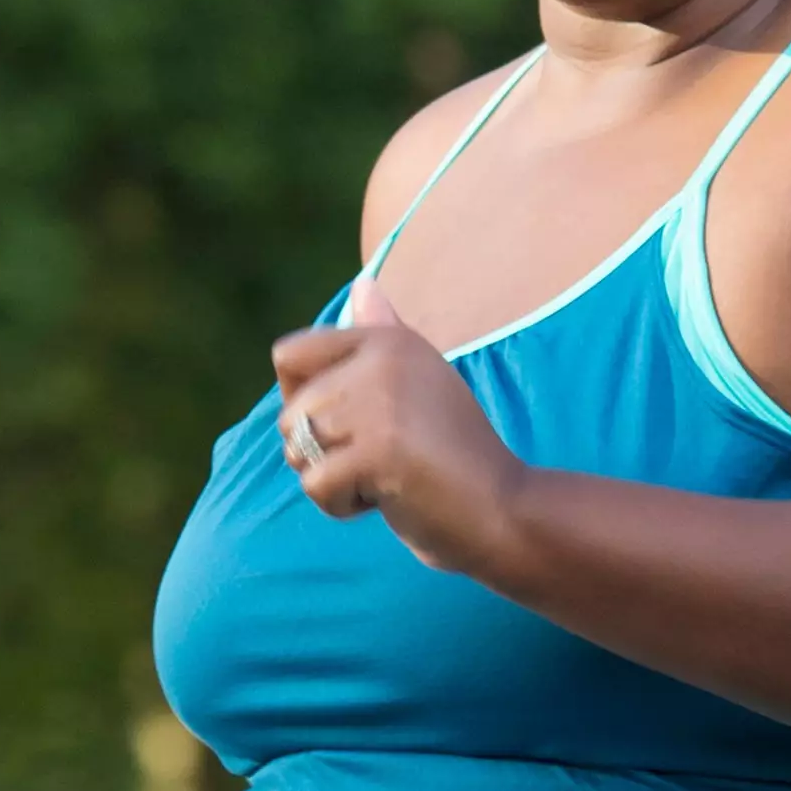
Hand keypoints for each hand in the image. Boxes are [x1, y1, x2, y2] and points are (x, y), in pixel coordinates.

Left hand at [271, 283, 525, 569]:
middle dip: (320, 452)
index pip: (289, 355)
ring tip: (383, 477)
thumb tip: (361, 283)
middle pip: (289, 412)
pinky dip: (342, 505)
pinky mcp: (377, 449)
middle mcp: (382, 359)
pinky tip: (386, 498)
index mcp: (388, 339)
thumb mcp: (419, 383)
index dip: (302, 401)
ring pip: (297, 449)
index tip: (348, 424)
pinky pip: (316, 485)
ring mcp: (379, 403)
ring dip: (332, 480)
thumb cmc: (454, 455)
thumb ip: (383, 337)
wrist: (502, 508)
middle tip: (379, 460)